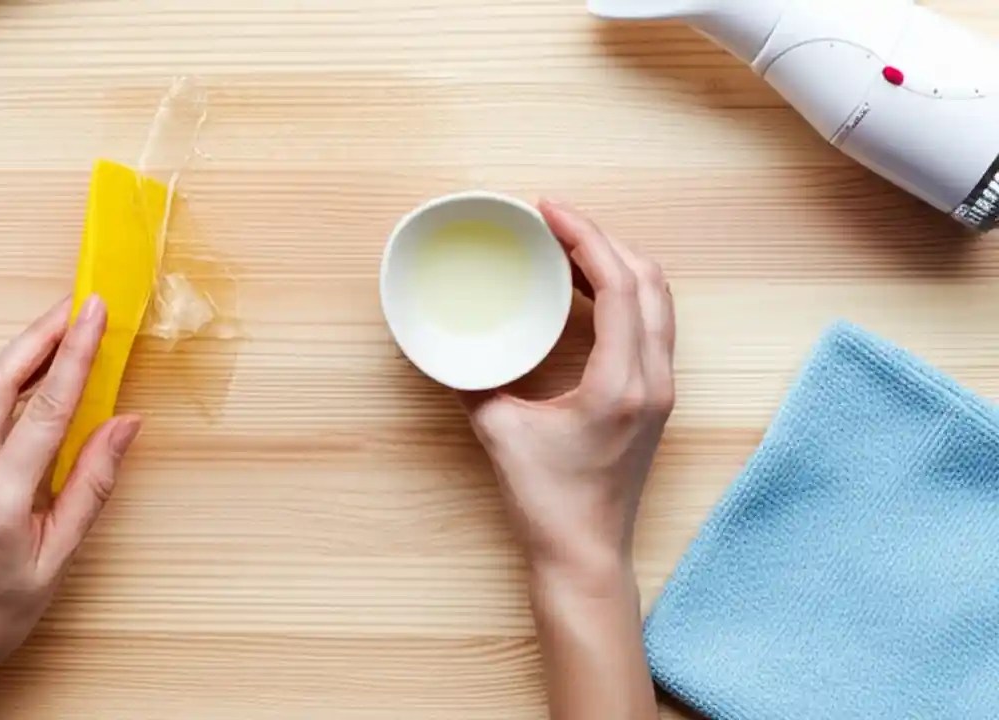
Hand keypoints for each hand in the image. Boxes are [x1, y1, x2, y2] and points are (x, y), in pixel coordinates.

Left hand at [0, 296, 141, 719]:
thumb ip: (90, 489)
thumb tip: (125, 426)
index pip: (43, 411)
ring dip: (20, 351)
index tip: (97, 314)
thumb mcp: (55, 564)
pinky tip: (31, 371)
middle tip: (80, 303)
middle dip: (40, 334)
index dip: (75, 356)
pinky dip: (3, 378)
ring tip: (61, 326)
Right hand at [464, 200, 675, 581]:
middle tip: (555, 221)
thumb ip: (472, 379)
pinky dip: (625, 293)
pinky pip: (652, 325)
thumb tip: (445, 342)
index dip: (586, 236)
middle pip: (649, 281)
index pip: (620, 286)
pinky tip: (587, 290)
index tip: (549, 210)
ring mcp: (662, 389)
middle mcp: (653, 380)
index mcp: (621, 384)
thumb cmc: (547, 503)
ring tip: (568, 246)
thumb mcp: (498, 432)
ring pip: (658, 301)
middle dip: (603, 239)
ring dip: (618, 263)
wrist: (585, 553)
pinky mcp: (655, 398)